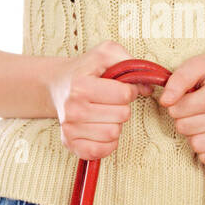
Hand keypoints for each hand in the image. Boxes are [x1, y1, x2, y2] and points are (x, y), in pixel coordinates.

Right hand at [46, 41, 152, 158]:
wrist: (57, 84)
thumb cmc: (85, 70)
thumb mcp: (105, 53)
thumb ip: (130, 62)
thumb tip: (147, 88)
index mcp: (80, 85)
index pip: (124, 95)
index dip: (128, 90)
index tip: (119, 87)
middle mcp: (72, 108)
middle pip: (122, 116)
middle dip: (122, 107)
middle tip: (110, 101)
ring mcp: (69, 128)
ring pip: (113, 134)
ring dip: (115, 124)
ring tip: (105, 113)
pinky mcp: (69, 143)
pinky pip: (100, 151)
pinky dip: (107, 142)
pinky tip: (101, 128)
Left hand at [157, 47, 204, 167]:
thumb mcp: (200, 63)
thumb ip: (178, 80)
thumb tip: (165, 101)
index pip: (177, 110)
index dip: (177, 102)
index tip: (188, 96)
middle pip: (185, 129)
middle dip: (185, 117)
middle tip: (198, 107)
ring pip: (197, 146)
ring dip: (196, 134)